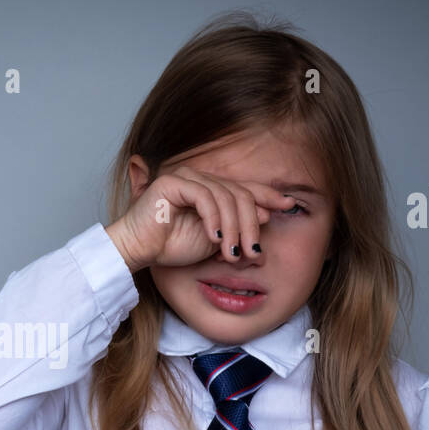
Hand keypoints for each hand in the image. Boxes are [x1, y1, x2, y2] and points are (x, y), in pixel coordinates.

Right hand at [104, 165, 296, 271]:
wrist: (139, 251)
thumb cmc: (171, 246)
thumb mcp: (216, 240)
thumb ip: (238, 227)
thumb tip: (266, 214)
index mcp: (211, 188)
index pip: (245, 187)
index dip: (268, 195)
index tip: (289, 205)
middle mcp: (200, 177)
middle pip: (240, 193)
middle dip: (250, 225)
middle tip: (252, 251)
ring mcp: (185, 177)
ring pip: (225, 196)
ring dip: (233, 228)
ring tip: (230, 253)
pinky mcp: (172, 182)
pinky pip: (203, 196)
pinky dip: (213, 219)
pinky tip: (215, 239)